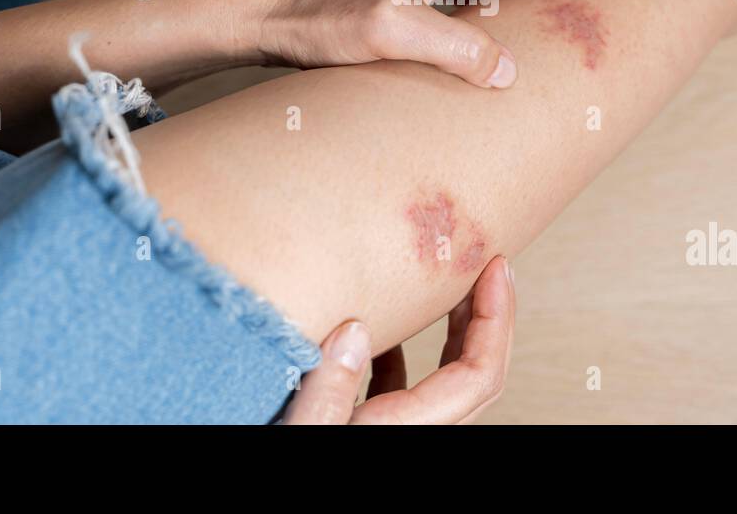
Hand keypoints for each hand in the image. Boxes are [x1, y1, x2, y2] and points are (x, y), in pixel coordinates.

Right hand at [282, 256, 515, 423]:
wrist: (240, 469)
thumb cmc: (272, 445)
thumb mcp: (301, 430)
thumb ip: (329, 386)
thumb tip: (359, 329)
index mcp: (406, 433)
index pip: (480, 373)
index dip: (497, 318)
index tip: (495, 269)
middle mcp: (411, 435)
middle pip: (477, 375)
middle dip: (488, 317)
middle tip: (487, 268)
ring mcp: (394, 434)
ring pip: (445, 383)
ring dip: (453, 333)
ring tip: (449, 289)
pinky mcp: (369, 431)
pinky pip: (405, 393)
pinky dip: (405, 355)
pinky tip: (383, 331)